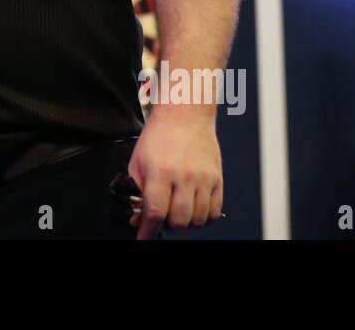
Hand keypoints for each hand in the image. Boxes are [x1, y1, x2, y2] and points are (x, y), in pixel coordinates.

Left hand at [126, 108, 222, 239]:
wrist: (185, 115)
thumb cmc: (159, 136)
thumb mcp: (138, 162)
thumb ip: (137, 191)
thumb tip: (138, 218)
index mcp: (160, 172)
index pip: (155, 212)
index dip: (148, 231)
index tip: (144, 239)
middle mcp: (184, 177)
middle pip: (178, 221)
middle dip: (166, 226)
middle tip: (161, 219)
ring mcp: (203, 179)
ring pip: (197, 220)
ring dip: (185, 225)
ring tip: (176, 215)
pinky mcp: (217, 179)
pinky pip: (214, 212)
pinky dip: (203, 220)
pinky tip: (193, 213)